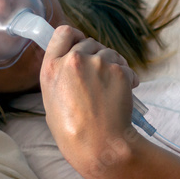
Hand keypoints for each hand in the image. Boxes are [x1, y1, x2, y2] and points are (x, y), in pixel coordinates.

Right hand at [39, 25, 139, 171]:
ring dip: (113, 66)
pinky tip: (123, 93)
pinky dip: (128, 78)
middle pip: (88, 42)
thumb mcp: (52, 101)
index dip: (74, 36)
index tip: (80, 44)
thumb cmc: (74, 132)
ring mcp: (97, 64)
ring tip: (110, 90)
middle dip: (96, 55)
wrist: (99, 146)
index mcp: (51, 68)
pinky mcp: (118, 71)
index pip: (62, 33)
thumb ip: (60, 75)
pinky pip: (126, 67)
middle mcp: (72, 61)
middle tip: (99, 77)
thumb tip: (71, 62)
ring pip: (110, 53)